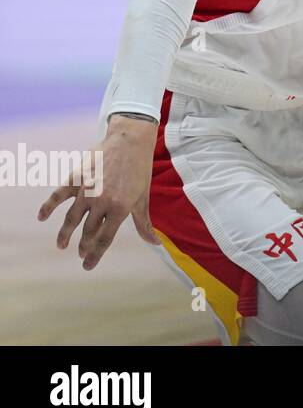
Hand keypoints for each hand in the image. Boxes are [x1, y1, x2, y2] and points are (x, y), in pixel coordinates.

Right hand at [37, 114, 159, 269]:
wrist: (129, 141)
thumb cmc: (139, 170)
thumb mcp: (143, 197)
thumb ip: (144, 223)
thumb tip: (154, 243)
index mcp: (120, 208)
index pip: (104, 239)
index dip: (95, 255)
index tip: (87, 266)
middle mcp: (101, 202)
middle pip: (88, 231)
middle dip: (83, 244)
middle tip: (80, 252)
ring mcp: (86, 191)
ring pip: (72, 219)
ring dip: (65, 234)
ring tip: (62, 245)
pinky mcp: (76, 178)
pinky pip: (58, 196)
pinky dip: (47, 207)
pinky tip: (41, 217)